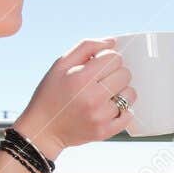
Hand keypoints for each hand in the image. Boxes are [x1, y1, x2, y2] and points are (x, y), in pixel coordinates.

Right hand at [13, 38, 138, 158]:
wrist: (43, 129)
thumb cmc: (51, 93)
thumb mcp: (61, 64)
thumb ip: (86, 47)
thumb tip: (112, 42)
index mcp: (80, 78)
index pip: (114, 58)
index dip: (108, 58)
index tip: (100, 65)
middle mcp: (92, 98)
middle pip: (125, 74)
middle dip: (116, 73)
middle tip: (103, 80)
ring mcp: (100, 116)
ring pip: (130, 94)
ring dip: (121, 91)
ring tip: (106, 95)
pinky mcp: (104, 131)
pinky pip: (129, 115)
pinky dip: (123, 110)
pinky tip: (109, 108)